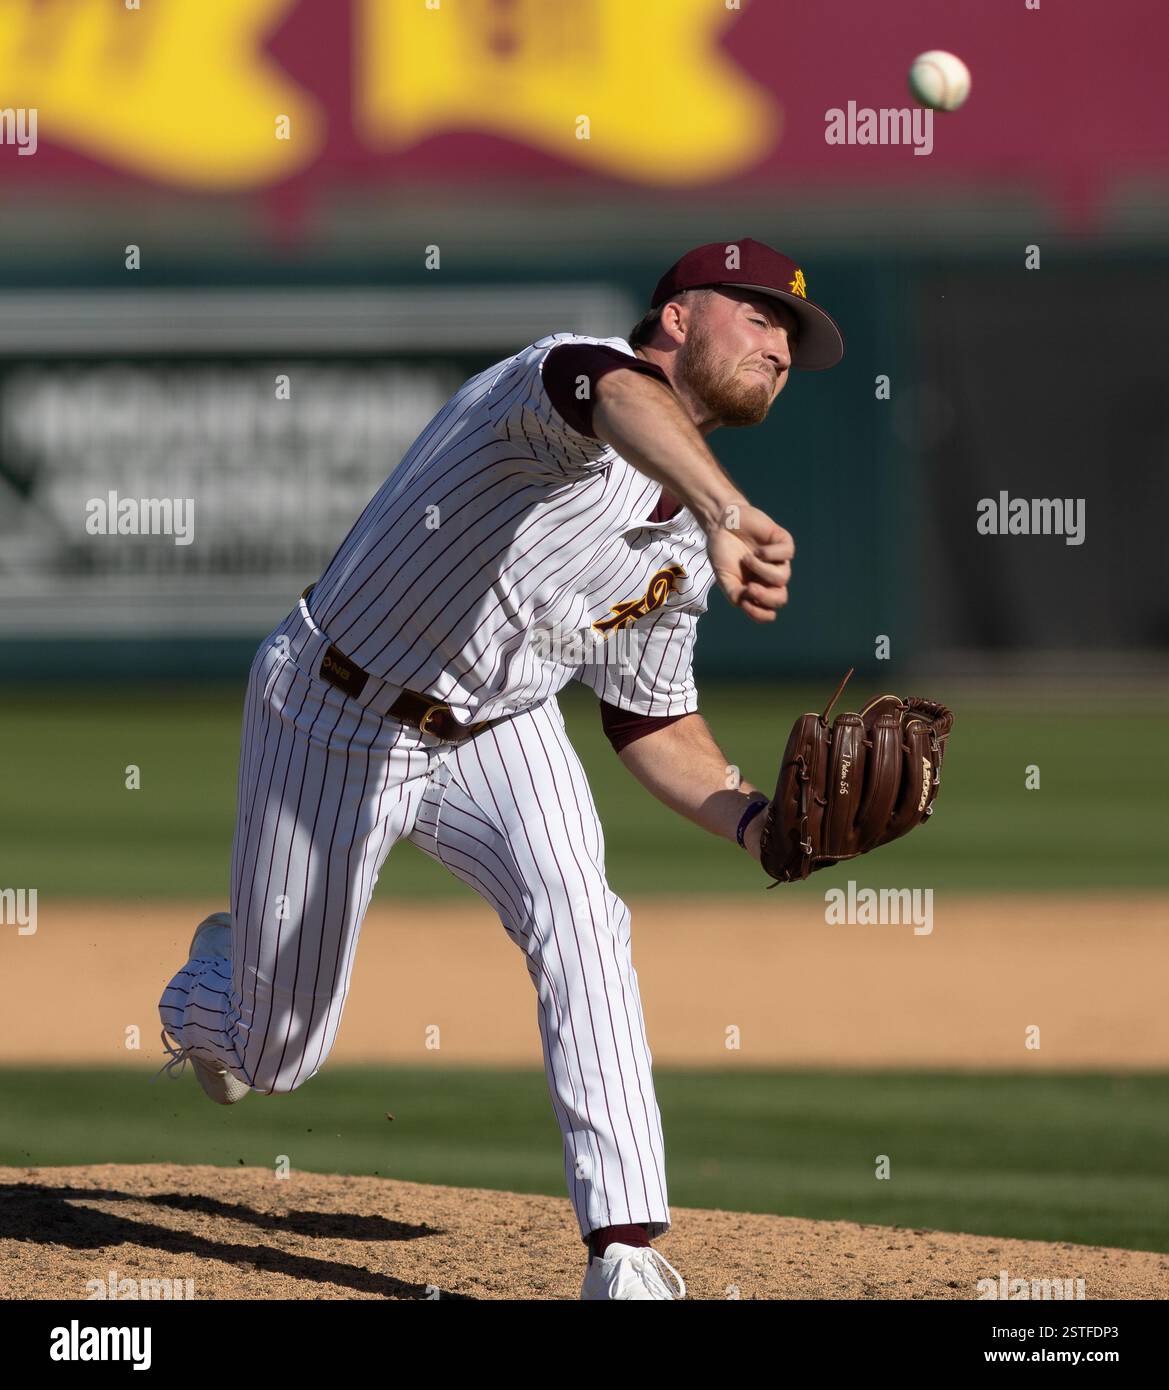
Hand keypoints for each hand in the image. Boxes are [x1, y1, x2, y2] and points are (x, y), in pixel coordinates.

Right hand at [705, 502, 793, 621]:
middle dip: (767, 597)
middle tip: (750, 588)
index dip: (761, 613)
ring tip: (746, 559)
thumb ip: (735, 594)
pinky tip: (757, 550)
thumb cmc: (723, 551)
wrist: (721, 523)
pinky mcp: (783, 542)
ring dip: (762, 570)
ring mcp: (779, 561)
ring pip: (783, 577)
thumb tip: (749, 602)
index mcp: (757, 589)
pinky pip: (787, 554)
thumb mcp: (724, 577)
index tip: (744, 602)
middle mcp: (770, 578)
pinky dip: (769, 554)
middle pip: (781, 598)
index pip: (769, 610)